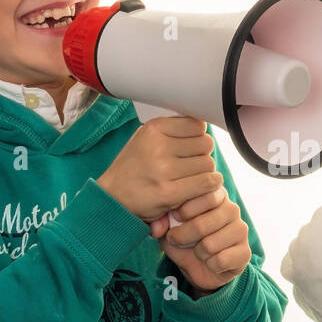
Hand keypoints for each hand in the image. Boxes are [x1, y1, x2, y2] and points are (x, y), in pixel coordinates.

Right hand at [97, 116, 220, 222]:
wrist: (112, 197)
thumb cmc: (133, 168)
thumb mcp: (146, 138)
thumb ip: (172, 130)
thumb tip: (203, 125)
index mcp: (153, 129)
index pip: (197, 125)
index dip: (198, 137)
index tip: (191, 146)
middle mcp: (157, 146)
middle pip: (206, 144)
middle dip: (202, 154)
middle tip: (191, 164)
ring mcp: (163, 170)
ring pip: (208, 164)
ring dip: (205, 172)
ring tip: (191, 177)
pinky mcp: (169, 192)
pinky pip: (206, 183)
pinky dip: (209, 186)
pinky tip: (200, 187)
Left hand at [157, 185, 251, 293]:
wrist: (201, 267)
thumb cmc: (185, 240)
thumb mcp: (170, 227)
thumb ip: (164, 220)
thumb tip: (159, 225)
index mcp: (216, 195)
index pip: (203, 194)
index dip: (185, 210)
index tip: (176, 218)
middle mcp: (232, 209)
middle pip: (202, 224)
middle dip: (183, 237)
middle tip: (178, 240)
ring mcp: (241, 230)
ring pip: (209, 245)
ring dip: (198, 253)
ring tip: (199, 251)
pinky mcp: (245, 252)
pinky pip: (220, 261)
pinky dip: (210, 265)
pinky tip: (211, 262)